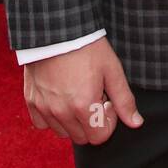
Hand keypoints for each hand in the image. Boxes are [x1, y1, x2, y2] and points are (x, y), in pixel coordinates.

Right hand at [23, 38, 142, 145]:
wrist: (58, 29)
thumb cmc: (88, 47)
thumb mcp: (112, 70)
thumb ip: (124, 100)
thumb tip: (136, 123)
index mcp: (84, 106)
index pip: (99, 137)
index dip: (108, 121)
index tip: (107, 101)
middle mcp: (61, 112)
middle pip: (82, 138)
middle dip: (92, 122)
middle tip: (93, 96)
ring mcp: (44, 108)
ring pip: (62, 133)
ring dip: (73, 121)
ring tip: (77, 94)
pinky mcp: (31, 101)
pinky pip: (42, 124)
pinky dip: (52, 117)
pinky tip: (60, 98)